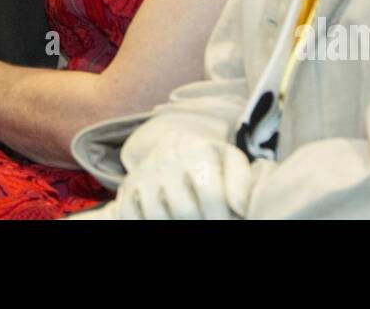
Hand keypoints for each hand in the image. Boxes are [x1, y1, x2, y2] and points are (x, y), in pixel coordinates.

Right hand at [115, 134, 250, 219]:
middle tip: (208, 221)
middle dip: (201, 222)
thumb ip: (242, 181)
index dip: (222, 215)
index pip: (211, 195)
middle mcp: (165, 159)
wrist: (176, 144)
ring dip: (175, 224)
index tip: (230, 219)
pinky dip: (146, 222)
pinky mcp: (128, 186)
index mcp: (195, 149)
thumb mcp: (231, 161)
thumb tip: (240, 208)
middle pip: (184, 211)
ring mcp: (143, 173)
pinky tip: (166, 218)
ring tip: (189, 218)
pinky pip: (130, 215)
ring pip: (157, 217)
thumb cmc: (210, 159)